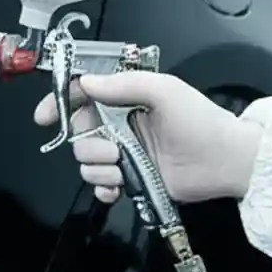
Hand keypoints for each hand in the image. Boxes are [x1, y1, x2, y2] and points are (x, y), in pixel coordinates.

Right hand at [34, 71, 262, 204]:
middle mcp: (120, 124)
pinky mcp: (131, 179)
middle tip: (111, 148)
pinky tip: (117, 188)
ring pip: (86, 162)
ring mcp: (125, 153)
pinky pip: (101, 186)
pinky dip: (104, 189)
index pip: (82, 95)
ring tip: (125, 167)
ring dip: (100, 167)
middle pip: (78, 133)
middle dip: (87, 143)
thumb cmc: (199, 120)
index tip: (45, 117)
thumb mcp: (163, 90)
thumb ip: (123, 85)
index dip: (59, 103)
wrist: (225, 160)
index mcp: (126, 97)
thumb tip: (86, 82)